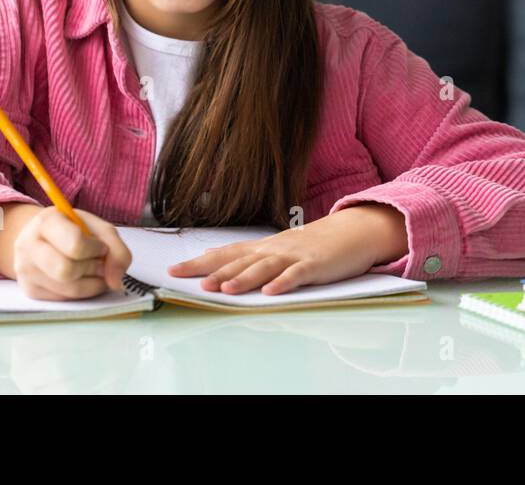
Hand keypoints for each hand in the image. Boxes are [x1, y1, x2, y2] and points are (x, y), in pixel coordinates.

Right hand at [11, 206, 131, 300]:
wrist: (43, 237)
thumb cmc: (73, 230)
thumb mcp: (98, 228)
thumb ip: (116, 249)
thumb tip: (115, 282)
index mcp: (46, 222)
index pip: (74, 245)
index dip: (95, 249)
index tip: (100, 247)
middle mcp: (28, 245)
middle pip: (67, 271)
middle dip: (92, 269)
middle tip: (98, 262)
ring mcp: (26, 270)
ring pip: (69, 289)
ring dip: (92, 283)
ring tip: (93, 270)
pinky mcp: (30, 290)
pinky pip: (65, 299)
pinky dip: (82, 291)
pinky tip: (81, 278)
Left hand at [166, 204, 407, 295]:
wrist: (351, 232)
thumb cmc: (313, 245)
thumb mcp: (278, 249)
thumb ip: (250, 257)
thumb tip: (217, 262)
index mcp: (263, 247)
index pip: (226, 253)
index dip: (200, 262)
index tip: (174, 270)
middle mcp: (274, 249)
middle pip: (239, 260)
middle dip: (213, 272)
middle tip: (190, 281)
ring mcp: (294, 256)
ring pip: (265, 267)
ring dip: (244, 278)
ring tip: (224, 290)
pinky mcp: (314, 265)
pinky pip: (298, 275)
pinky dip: (284, 282)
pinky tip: (272, 291)